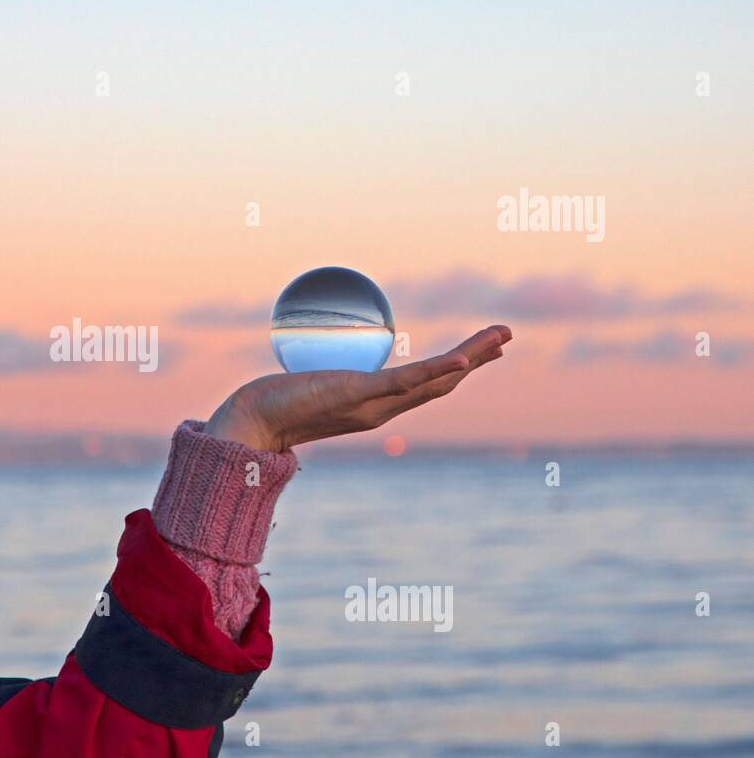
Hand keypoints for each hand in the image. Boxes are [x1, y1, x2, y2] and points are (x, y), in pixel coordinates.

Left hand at [203, 325, 512, 451]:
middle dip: (477, 359)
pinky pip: (405, 381)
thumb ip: (321, 380)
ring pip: (434, 379)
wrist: (251, 422)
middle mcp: (381, 409)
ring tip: (501, 337)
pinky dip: (436, 370)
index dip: (455, 369)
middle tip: (507, 335)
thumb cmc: (272, 404)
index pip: (425, 385)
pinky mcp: (359, 394)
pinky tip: (462, 361)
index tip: (481, 352)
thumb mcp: (308, 386)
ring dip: (472, 357)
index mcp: (374, 406)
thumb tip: (320, 365)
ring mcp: (373, 403)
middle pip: (440, 382)